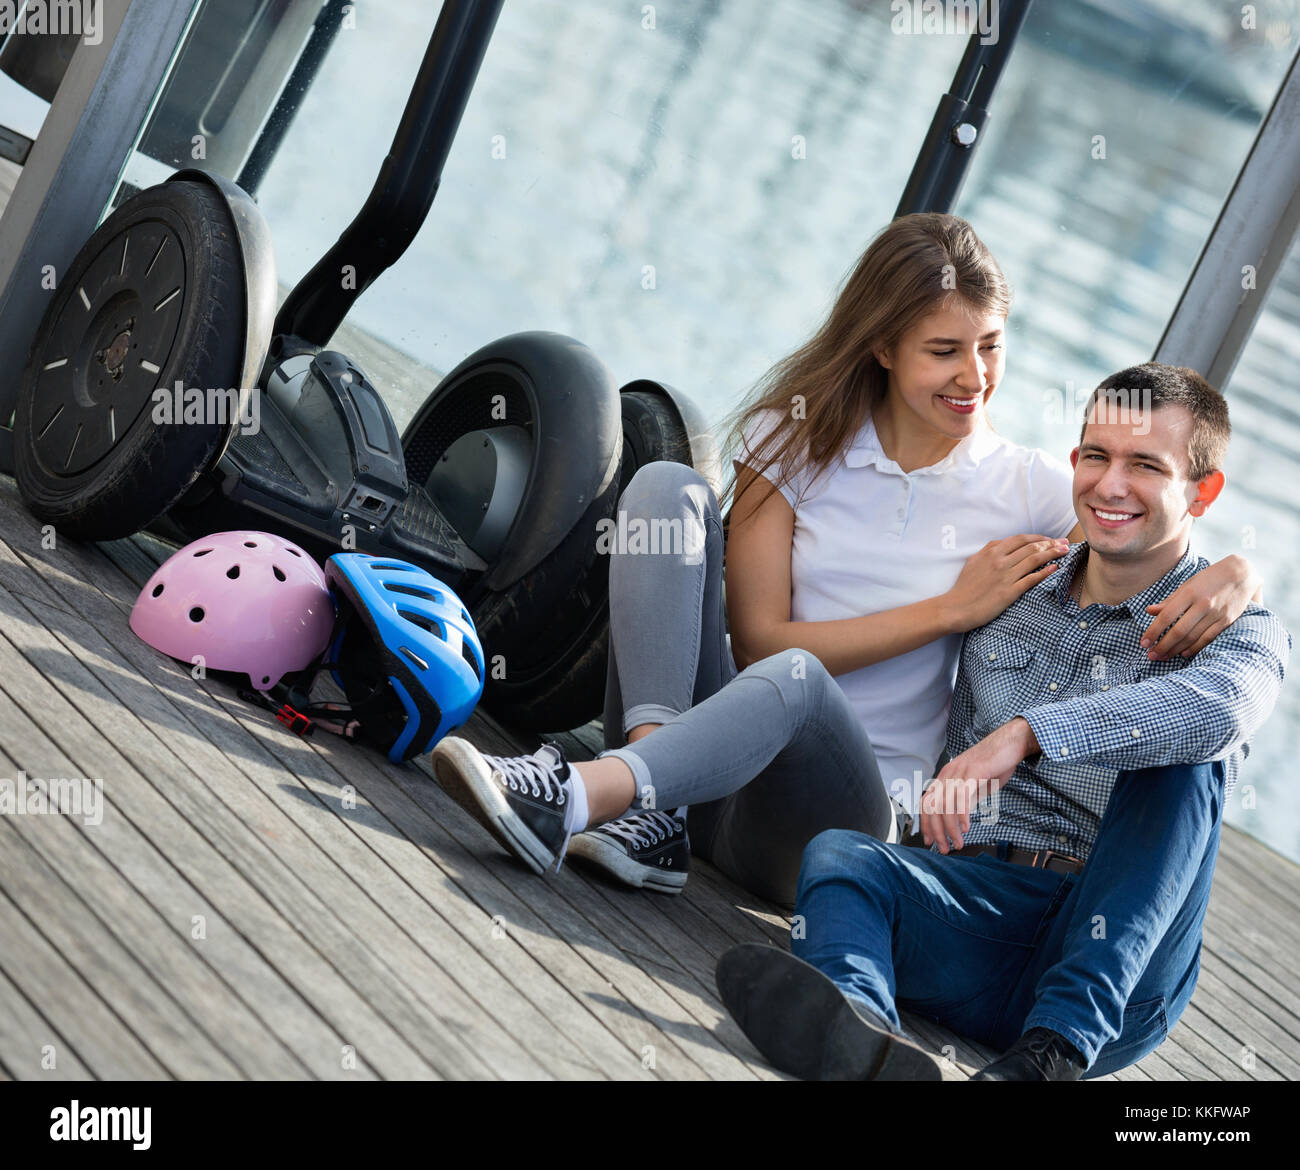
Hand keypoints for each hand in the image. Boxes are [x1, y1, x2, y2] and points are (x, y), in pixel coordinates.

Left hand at [920, 718, 1037, 852]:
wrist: (1010, 743)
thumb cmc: (994, 764)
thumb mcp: (975, 786)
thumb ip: (965, 800)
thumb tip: (957, 820)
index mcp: (945, 777)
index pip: (927, 803)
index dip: (926, 824)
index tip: (929, 840)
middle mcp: (948, 774)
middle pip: (933, 807)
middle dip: (937, 832)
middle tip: (944, 849)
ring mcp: (959, 772)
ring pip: (946, 805)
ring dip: (950, 829)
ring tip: (957, 843)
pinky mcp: (973, 772)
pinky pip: (962, 797)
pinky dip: (962, 815)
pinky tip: (965, 828)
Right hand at [946, 534, 1068, 631]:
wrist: (956, 607)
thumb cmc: (963, 587)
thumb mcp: (973, 562)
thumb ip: (989, 550)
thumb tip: (1003, 544)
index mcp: (991, 552)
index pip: (1020, 539)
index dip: (1038, 537)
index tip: (1049, 539)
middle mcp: (1000, 561)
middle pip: (1031, 547)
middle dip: (1052, 543)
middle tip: (1065, 543)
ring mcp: (1005, 576)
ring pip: (1034, 560)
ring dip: (1052, 554)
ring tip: (1064, 552)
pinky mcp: (1009, 592)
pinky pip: (1031, 579)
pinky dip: (1045, 572)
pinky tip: (1055, 568)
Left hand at [1140, 554, 1258, 660]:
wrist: (1241, 574)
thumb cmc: (1209, 579)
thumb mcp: (1187, 585)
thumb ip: (1169, 600)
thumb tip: (1149, 611)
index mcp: (1189, 594)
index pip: (1166, 616)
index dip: (1153, 631)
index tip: (1143, 642)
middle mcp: (1203, 605)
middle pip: (1179, 631)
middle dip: (1162, 646)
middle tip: (1150, 655)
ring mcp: (1216, 614)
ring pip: (1192, 637)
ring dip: (1175, 650)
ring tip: (1162, 657)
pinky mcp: (1226, 621)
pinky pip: (1208, 638)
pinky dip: (1194, 648)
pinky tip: (1183, 654)